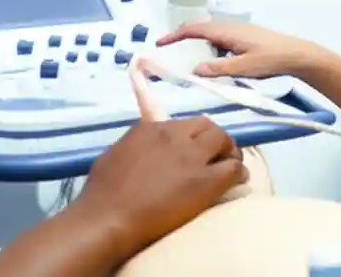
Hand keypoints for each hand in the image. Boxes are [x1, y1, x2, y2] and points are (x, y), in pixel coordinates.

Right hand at [75, 116, 247, 259]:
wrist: (109, 217)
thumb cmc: (102, 192)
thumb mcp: (116, 153)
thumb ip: (136, 144)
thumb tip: (144, 146)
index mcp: (151, 129)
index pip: (182, 124)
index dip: (191, 136)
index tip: (192, 148)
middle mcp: (175, 136)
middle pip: (207, 126)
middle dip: (215, 139)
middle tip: (217, 154)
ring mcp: (192, 157)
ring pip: (224, 141)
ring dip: (229, 152)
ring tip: (230, 164)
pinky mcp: (206, 180)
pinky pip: (233, 168)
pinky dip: (238, 172)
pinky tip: (238, 179)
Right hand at [157, 21, 319, 77]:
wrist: (297, 55)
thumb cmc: (271, 60)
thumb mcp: (243, 68)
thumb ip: (218, 69)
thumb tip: (194, 70)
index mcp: (227, 31)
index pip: (194, 29)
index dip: (175, 35)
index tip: (160, 42)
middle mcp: (231, 27)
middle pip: (201, 29)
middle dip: (185, 39)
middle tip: (172, 51)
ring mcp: (239, 30)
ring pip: (213, 35)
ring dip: (202, 46)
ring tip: (197, 62)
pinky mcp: (247, 37)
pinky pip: (223, 40)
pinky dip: (215, 49)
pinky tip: (221, 63)